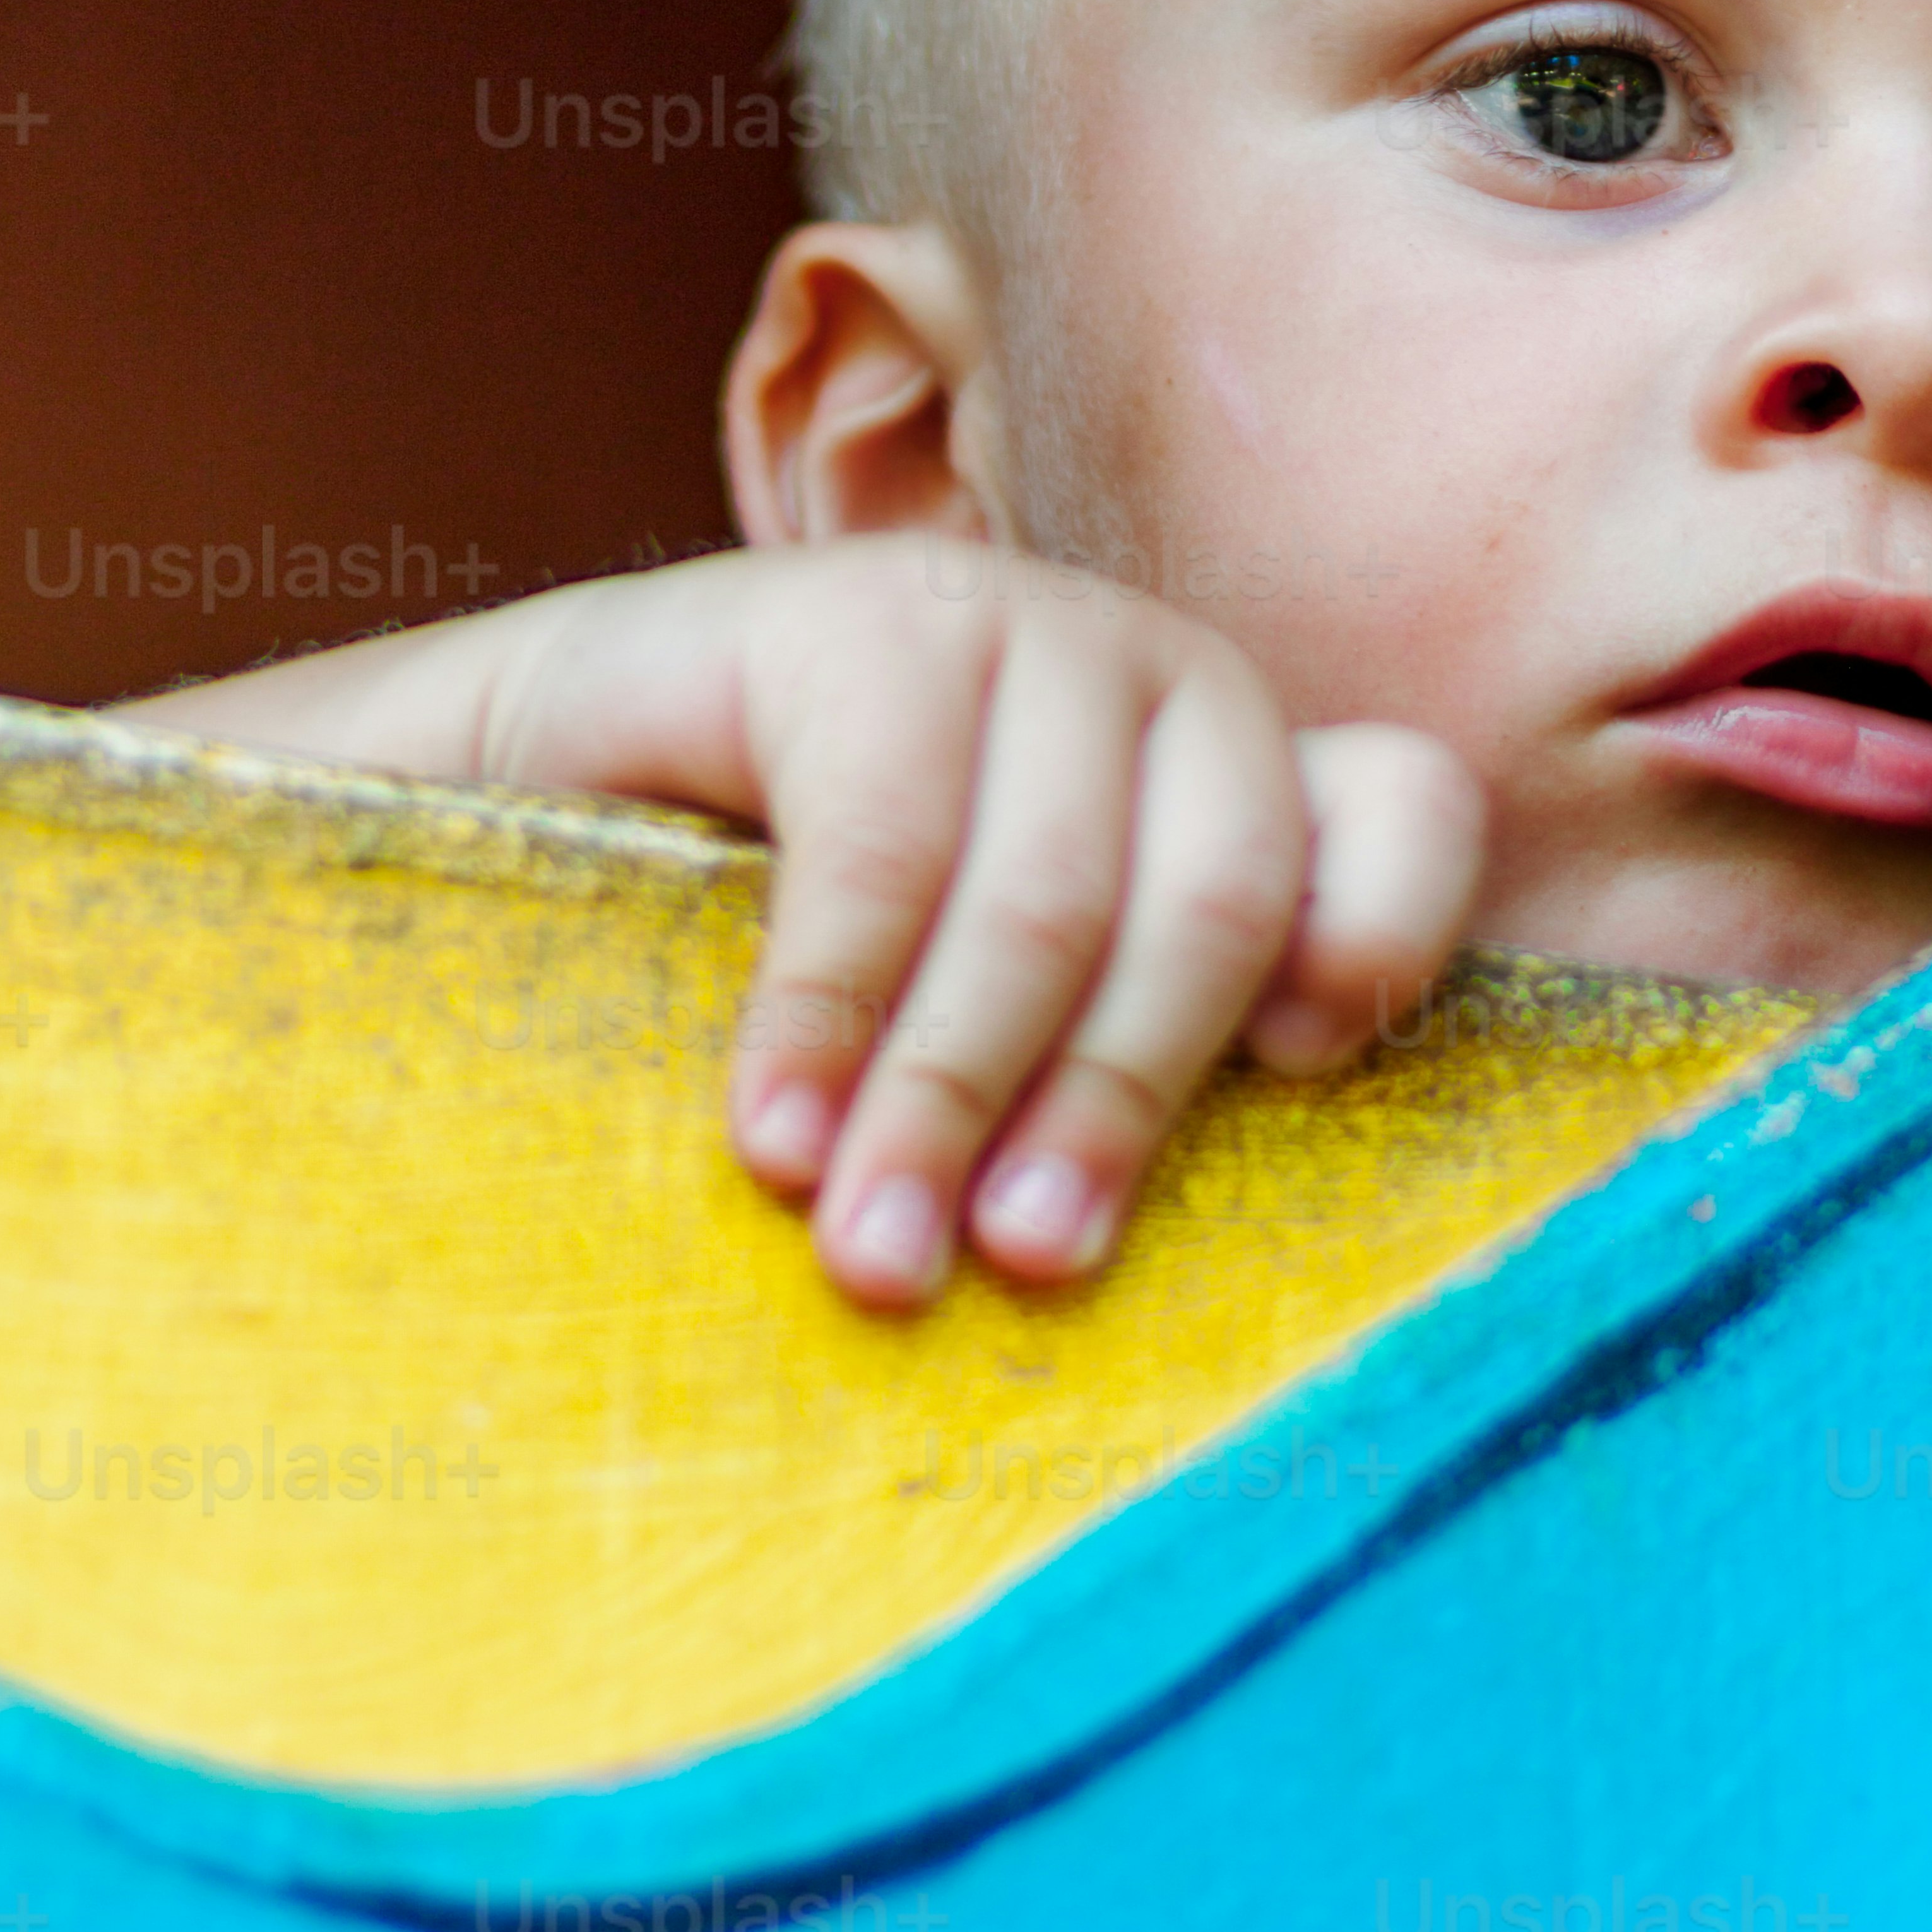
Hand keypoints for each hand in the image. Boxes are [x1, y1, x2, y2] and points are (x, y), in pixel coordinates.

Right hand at [132, 535, 1483, 1311]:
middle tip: (1006, 1281)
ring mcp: (1008, 620)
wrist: (532, 820)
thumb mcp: (999, 1040)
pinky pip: (880, 832)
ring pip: (1051, 888)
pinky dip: (827, 1006)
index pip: (1400, 817)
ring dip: (949, 1095)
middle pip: (1222, 896)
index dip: (1379, 941)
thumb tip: (1273, 1319)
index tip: (1297, 1086)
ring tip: (861, 1252)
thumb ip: (1124, 1084)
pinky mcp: (843, 612)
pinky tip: (762, 1129)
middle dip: (1112, 1110)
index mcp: (1228, 778)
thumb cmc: (800, 993)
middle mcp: (1153, 676)